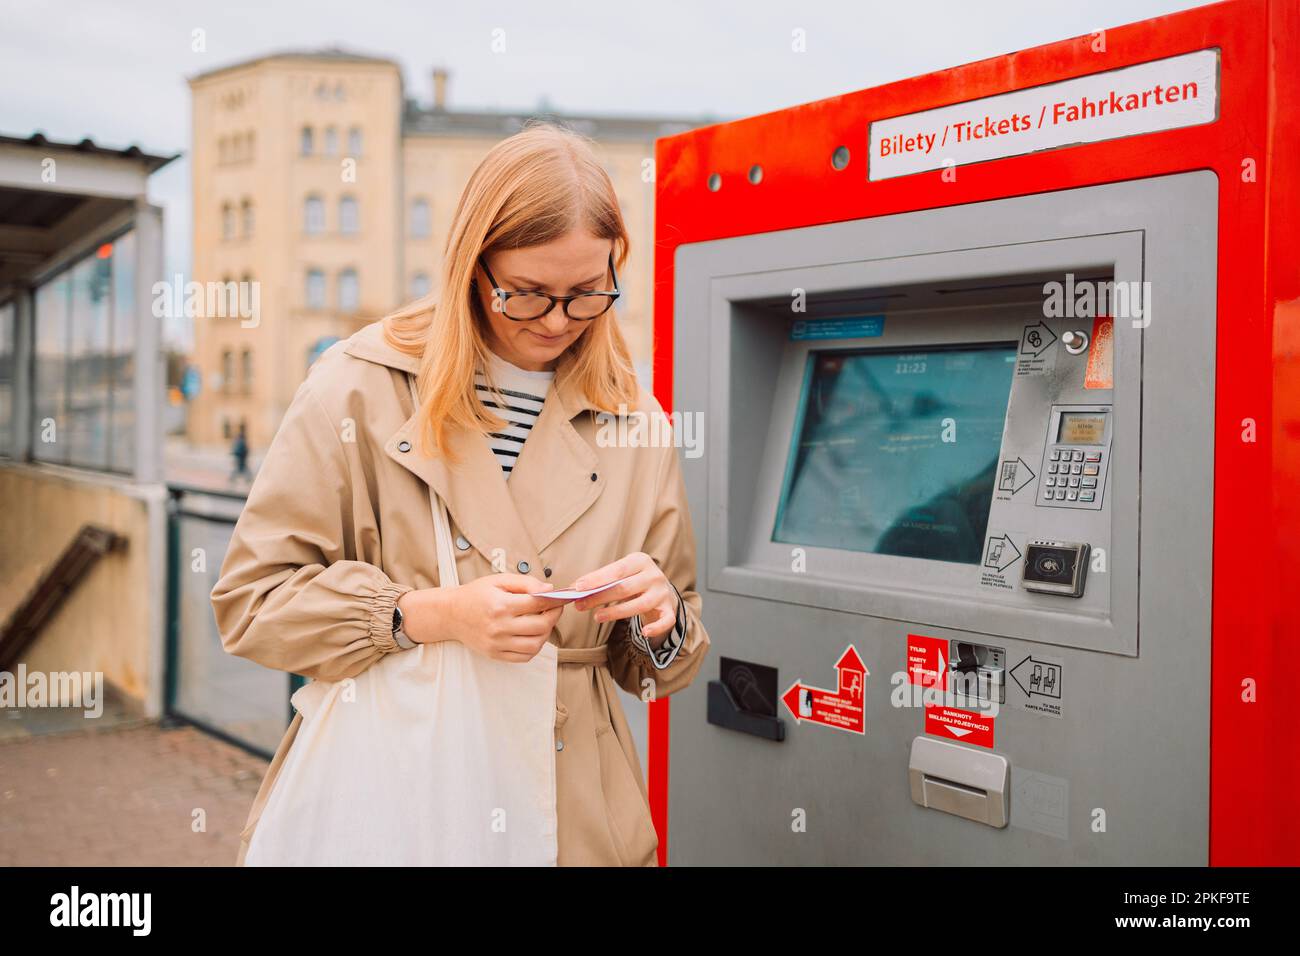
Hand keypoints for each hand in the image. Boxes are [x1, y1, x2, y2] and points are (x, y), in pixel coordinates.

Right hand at [397, 574, 563, 662]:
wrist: (451, 614)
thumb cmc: (475, 595)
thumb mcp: (499, 580)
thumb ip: (525, 583)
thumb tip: (548, 589)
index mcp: (501, 605)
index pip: (538, 604)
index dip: (554, 601)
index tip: (560, 598)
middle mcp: (499, 626)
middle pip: (541, 627)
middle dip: (553, 617)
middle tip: (554, 610)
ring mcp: (497, 643)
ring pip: (535, 645)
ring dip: (545, 634)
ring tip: (543, 623)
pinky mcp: (495, 654)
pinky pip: (524, 657)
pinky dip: (534, 648)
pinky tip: (532, 636)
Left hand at [571, 552, 676, 640]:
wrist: (662, 589)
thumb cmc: (634, 581)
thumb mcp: (622, 574)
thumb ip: (603, 580)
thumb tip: (576, 588)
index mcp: (641, 561)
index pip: (617, 570)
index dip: (597, 579)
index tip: (578, 587)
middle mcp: (654, 575)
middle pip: (624, 588)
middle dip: (599, 597)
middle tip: (580, 605)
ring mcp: (663, 593)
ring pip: (639, 605)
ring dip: (616, 612)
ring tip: (596, 617)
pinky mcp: (669, 610)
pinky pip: (665, 621)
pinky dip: (656, 628)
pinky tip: (644, 633)